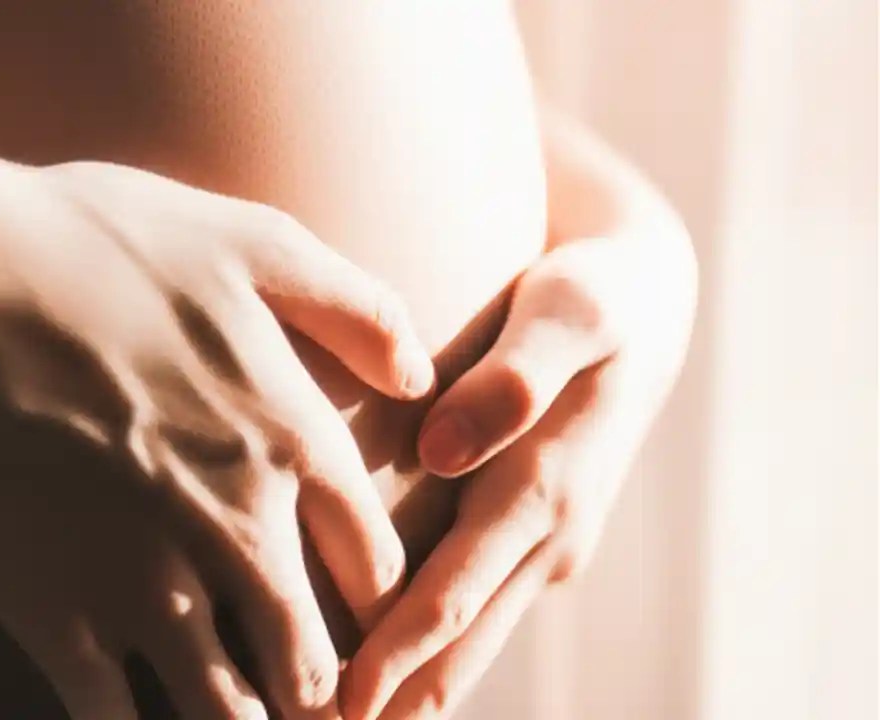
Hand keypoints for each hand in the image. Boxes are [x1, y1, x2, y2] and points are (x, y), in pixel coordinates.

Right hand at [0, 160, 434, 719]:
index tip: (380, 633)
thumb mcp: (251, 240)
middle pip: (311, 662)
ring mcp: (142, 588)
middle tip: (334, 718)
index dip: (391, 608)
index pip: (375, 565)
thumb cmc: (91, 249)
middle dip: (331, 702)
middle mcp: (234, 535)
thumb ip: (355, 307)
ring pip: (226, 713)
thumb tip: (420, 375)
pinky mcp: (52, 616)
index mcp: (288, 448)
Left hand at [340, 121, 697, 718]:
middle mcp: (548, 538)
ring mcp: (542, 546)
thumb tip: (443, 449)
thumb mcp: (569, 311)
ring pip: (468, 639)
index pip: (454, 596)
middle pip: (459, 645)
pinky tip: (376, 672)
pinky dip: (427, 649)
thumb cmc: (595, 296)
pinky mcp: (528, 536)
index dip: (395, 657)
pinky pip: (471, 603)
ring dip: (410, 690)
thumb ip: (515, 376)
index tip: (338, 705)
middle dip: (395, 701)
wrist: (641, 303)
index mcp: (548, 490)